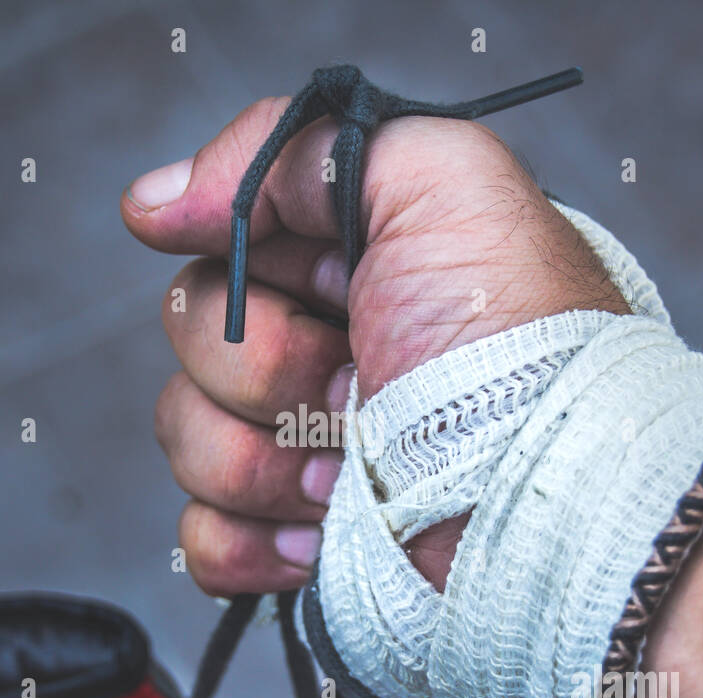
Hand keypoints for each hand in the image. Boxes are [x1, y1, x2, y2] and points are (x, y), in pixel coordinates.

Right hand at [123, 96, 627, 595]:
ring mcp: (298, 449)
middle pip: (192, 335)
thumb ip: (299, 149)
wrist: (549, 504)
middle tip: (354, 386)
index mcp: (346, 265)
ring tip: (352, 471)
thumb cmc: (516, 345)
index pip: (224, 241)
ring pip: (185, 435)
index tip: (306, 286)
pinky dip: (249, 542)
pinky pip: (202, 535)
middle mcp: (318, 348)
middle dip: (268, 368)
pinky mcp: (292, 540)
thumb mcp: (440, 184)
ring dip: (262, 460)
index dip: (241, 260)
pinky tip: (319, 538)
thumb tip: (154, 198)